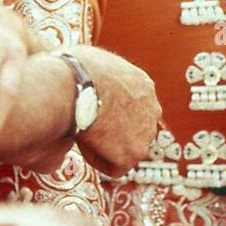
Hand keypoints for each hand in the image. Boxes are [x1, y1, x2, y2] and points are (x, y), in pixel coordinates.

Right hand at [72, 45, 160, 178]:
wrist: (72, 86)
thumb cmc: (73, 69)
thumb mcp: (93, 60)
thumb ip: (100, 73)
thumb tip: (83, 76)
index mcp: (143, 83)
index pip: (132, 104)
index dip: (109, 110)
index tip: (92, 111)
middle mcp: (152, 108)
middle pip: (134, 127)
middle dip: (114, 131)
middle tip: (88, 128)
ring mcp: (145, 133)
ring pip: (124, 148)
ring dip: (105, 146)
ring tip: (81, 134)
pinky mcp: (133, 154)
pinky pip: (113, 166)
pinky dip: (97, 159)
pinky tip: (82, 144)